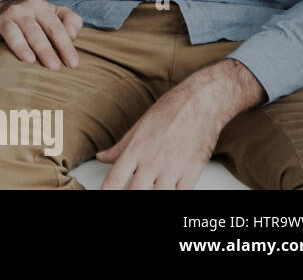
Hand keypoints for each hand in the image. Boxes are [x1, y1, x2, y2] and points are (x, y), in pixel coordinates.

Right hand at [0, 0, 82, 69]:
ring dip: (20, 46)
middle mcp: (21, 12)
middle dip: (44, 49)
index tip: (73, 64)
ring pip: (12, 32)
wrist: (8, 6)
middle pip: (34, 31)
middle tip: (54, 67)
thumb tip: (72, 35)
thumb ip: (72, 21)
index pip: (55, 27)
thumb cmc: (38, 18)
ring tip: (29, 60)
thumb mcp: (57, 13)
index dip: (65, 45)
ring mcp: (4, 20)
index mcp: (40, 8)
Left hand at [98, 59, 263, 189]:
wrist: (200, 104)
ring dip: (154, 196)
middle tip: (131, 194)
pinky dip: (175, 195)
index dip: (107, 192)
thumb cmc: (169, 112)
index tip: (102, 196)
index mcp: (135, 150)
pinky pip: (181, 195)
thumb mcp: (138, 127)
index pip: (115, 180)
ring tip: (150, 191)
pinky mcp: (191, 174)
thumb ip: (119, 147)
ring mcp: (172, 170)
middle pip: (135, 193)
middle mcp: (152, 162)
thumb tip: (101, 157)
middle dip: (130, 198)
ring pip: (158, 197)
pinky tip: (170, 192)